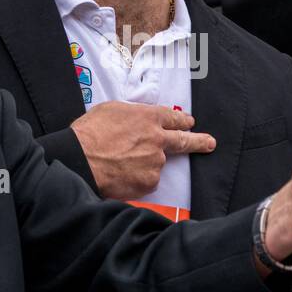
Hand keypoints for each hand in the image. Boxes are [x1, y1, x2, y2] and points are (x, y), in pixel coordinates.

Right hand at [70, 102, 216, 199]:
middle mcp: (157, 138)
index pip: (173, 117)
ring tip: (123, 163)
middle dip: (199, 141)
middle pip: (184, 140)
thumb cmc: (89, 133)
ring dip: (146, 164)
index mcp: (148, 117)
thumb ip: (132, 115)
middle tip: (210, 143)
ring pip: (157, 163)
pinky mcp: (149, 181)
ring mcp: (155, 161)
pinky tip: (121, 175)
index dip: (182, 120)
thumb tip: (138, 121)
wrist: (80, 159)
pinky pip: (147, 180)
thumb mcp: (111, 110)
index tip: (189, 123)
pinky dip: (138, 179)